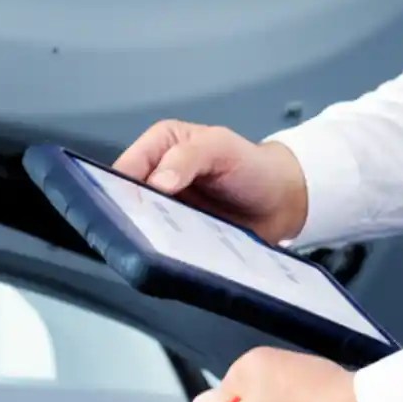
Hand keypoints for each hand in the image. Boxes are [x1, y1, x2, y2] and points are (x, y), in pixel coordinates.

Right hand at [113, 120, 308, 243]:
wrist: (283, 202)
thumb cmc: (254, 167)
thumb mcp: (221, 148)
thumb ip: (188, 157)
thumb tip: (157, 181)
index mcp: (160, 145)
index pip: (126, 166)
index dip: (119, 186)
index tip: (127, 207)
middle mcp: (157, 176)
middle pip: (126, 198)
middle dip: (129, 214)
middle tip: (137, 231)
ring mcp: (165, 208)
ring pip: (139, 223)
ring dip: (145, 235)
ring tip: (151, 247)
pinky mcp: (177, 234)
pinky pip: (160, 243)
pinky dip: (162, 250)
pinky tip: (167, 256)